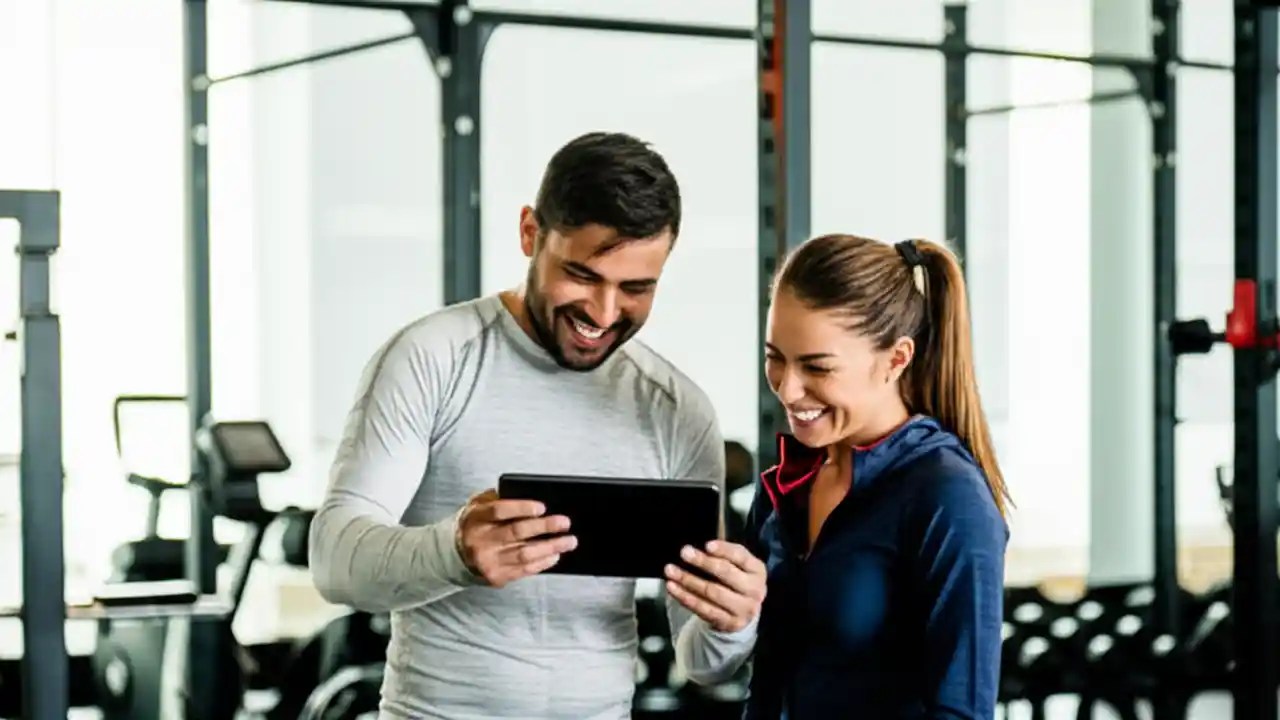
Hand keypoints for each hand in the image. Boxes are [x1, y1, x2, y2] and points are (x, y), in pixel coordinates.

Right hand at [455, 489, 577, 587]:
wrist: (456, 554)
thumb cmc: (475, 525)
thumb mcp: (478, 505)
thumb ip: (498, 497)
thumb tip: (527, 494)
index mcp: (476, 518)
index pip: (499, 511)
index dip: (521, 508)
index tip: (541, 507)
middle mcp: (481, 540)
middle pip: (516, 532)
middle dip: (544, 527)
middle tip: (564, 522)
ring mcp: (489, 561)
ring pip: (525, 554)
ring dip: (550, 547)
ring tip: (568, 541)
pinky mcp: (497, 576)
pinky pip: (524, 570)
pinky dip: (543, 562)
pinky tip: (555, 555)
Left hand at [664, 540, 766, 632]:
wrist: (744, 613)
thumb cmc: (736, 581)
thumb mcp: (738, 565)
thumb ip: (724, 554)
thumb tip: (702, 547)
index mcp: (758, 570)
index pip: (741, 557)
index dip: (724, 550)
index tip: (707, 545)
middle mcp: (755, 590)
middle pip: (726, 573)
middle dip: (703, 562)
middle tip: (685, 552)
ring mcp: (743, 609)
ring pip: (712, 592)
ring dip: (688, 580)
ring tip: (671, 570)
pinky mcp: (729, 623)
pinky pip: (703, 609)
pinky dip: (685, 597)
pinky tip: (673, 587)